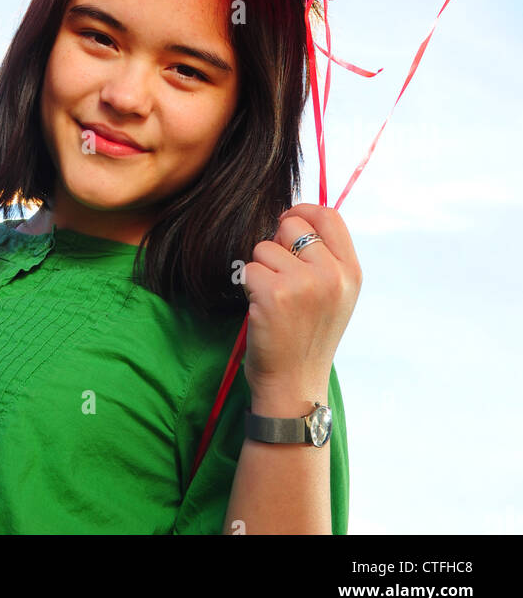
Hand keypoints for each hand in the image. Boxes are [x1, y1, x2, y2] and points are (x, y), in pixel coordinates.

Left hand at [242, 203, 361, 398]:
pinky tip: (262, 312)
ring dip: (260, 271)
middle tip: (280, 279)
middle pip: (290, 225)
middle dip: (276, 245)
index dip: (302, 211)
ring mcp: (304, 284)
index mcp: (350, 272)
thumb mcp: (334, 296)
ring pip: (263, 248)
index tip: (286, 222)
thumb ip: (323, 258)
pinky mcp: (274, 294)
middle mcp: (332, 275)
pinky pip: (248, 269)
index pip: (329, 215)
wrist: (294, 386)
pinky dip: (247, 288)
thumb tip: (292, 217)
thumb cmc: (307, 337)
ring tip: (274, 302)